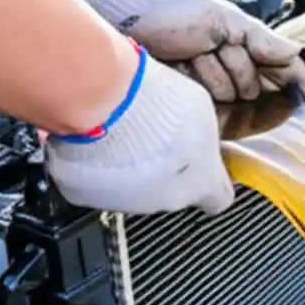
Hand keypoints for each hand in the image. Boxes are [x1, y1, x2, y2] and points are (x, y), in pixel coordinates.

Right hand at [46, 47, 233, 214]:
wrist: (100, 102)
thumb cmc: (154, 103)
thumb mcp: (200, 108)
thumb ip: (203, 136)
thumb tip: (199, 142)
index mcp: (200, 183)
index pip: (218, 199)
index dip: (211, 182)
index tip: (205, 167)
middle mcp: (163, 201)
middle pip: (171, 191)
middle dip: (165, 169)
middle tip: (155, 136)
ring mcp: (124, 202)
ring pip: (132, 190)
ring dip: (130, 167)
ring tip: (122, 132)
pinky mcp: (86, 195)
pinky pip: (96, 183)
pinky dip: (96, 167)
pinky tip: (97, 141)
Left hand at [80, 0, 304, 114]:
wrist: (128, 20)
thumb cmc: (173, 10)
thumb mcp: (223, 18)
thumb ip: (262, 38)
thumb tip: (294, 52)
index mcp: (248, 44)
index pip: (287, 71)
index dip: (302, 89)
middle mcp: (235, 69)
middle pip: (263, 90)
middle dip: (244, 73)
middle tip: (219, 51)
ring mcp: (214, 88)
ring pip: (237, 101)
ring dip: (216, 77)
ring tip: (194, 56)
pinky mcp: (195, 104)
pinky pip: (214, 112)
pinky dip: (204, 92)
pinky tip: (188, 74)